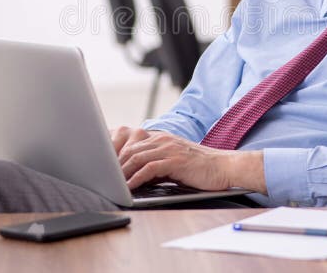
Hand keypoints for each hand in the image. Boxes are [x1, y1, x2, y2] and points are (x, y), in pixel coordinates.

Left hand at [113, 127, 266, 193]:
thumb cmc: (201, 168)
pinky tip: (129, 187)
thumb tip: (135, 176)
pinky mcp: (174, 160)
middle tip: (102, 177)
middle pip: (130, 149)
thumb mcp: (175, 162)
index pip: (132, 143)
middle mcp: (163, 139)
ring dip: (121, 172)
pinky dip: (136, 178)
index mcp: (162, 138)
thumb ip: (156, 164)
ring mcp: (169, 148)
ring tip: (111, 184)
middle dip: (114, 164)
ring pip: (136, 157)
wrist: (224, 167)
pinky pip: (148, 168)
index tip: (104, 166)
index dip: (117, 154)